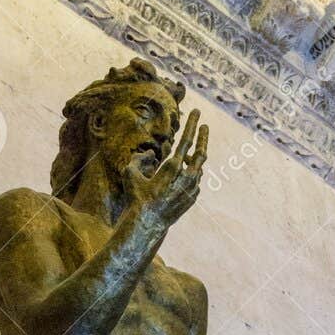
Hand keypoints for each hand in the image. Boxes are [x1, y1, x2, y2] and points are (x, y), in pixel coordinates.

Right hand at [126, 110, 208, 232]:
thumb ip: (139, 159)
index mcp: (173, 168)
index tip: (197, 111)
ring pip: (198, 167)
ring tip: (187, 153)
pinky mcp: (193, 198)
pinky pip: (195, 180)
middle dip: (203, 137)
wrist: (148, 224)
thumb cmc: (136, 197)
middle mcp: (186, 177)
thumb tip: (151, 154)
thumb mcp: (130, 174)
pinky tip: (182, 174)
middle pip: (200, 152)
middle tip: (205, 126)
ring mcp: (192, 188)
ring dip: (193, 158)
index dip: (192, 124)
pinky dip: (190, 174)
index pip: (187, 140)